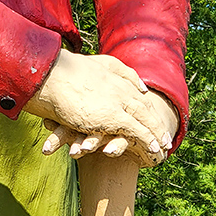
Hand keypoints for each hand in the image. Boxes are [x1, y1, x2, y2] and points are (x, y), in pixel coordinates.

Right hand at [24, 50, 177, 166]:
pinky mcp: (111, 117)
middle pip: (145, 108)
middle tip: (166, 140)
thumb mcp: (88, 67)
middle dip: (156, 124)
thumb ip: (108, 72)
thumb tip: (125, 84)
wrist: (49, 74)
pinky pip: (135, 131)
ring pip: (144, 120)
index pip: (137, 95)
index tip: (154, 119)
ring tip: (163, 148)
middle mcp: (119, 89)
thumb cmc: (62, 72)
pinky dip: (147, 140)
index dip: (147, 109)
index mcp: (113, 77)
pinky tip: (154, 149)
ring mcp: (117, 102)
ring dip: (156, 134)